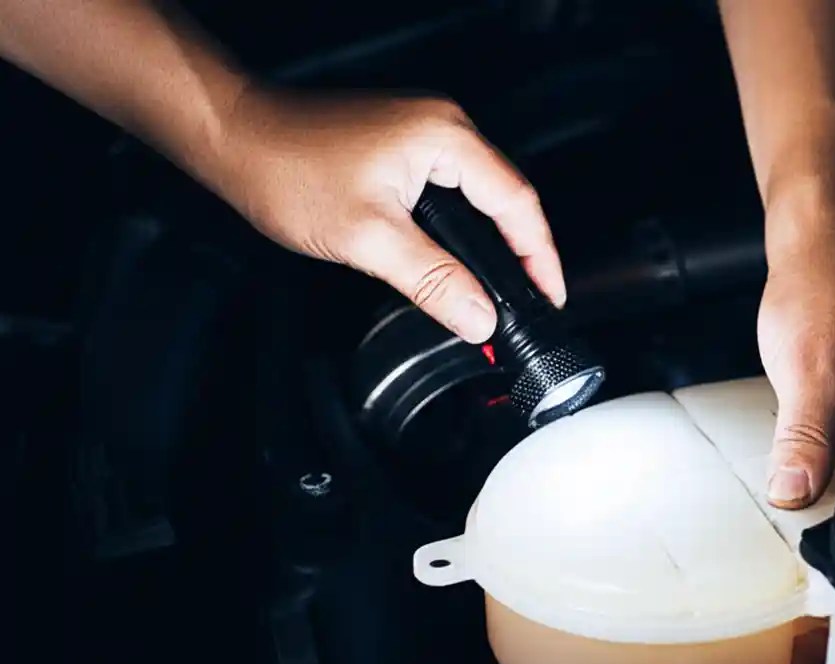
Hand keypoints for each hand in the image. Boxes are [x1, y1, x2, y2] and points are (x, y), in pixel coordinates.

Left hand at [208, 88, 564, 342]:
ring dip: (492, 242)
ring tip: (503, 289)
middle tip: (531, 302)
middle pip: (506, 197)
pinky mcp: (404, 145)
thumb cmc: (288, 170)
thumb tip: (480, 317)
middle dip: (522, 253)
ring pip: (480, 196)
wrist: (235, 139)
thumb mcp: (368, 238)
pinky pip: (453, 190)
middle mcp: (443, 126)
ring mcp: (424, 132)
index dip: (540, 256)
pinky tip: (461, 259)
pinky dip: (464, 228)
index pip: (518, 202)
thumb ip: (433, 280)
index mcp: (446, 137)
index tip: (550, 296)